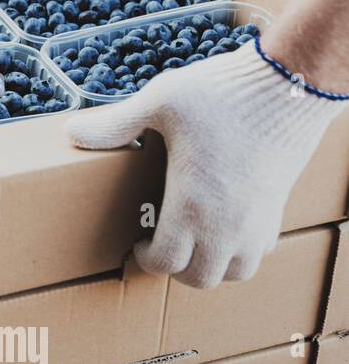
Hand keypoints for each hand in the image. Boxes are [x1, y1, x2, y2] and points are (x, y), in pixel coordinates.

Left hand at [65, 42, 344, 288]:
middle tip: (162, 242)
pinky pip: (262, 251)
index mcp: (192, 205)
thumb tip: (72, 133)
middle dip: (176, 268)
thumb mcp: (160, 101)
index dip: (146, 259)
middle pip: (200, 279)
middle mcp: (227, 223)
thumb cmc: (222, 94)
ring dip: (212, 265)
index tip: (138, 240)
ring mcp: (258, 220)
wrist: (290, 84)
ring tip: (193, 239)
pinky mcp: (279, 207)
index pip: (166, 263)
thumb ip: (116, 124)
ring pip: (236, 273)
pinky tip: (226, 222)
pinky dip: (241, 250)